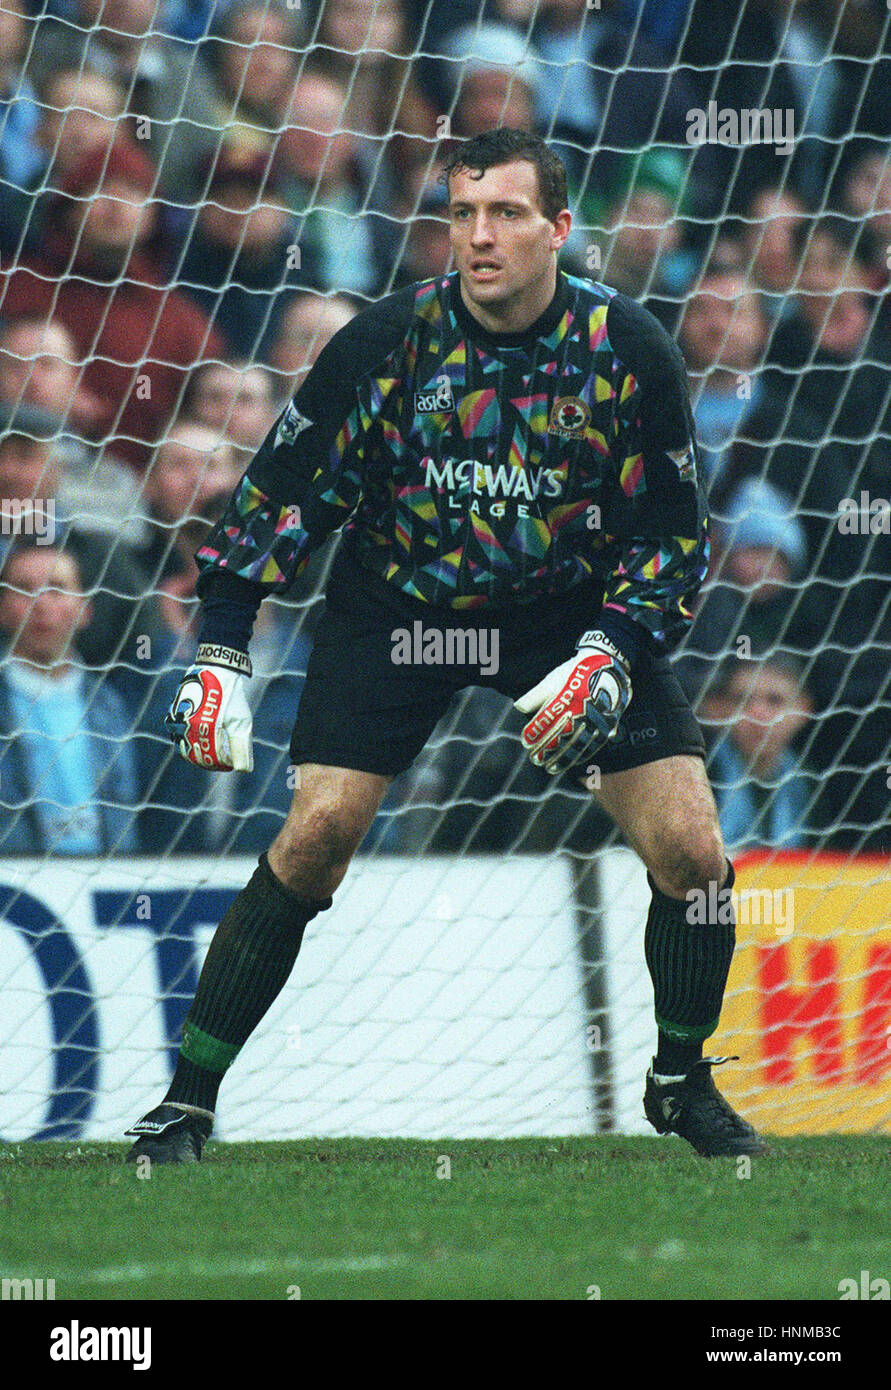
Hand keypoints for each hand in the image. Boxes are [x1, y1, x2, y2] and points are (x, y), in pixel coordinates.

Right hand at [165, 643, 253, 771]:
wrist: (216, 667)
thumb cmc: (231, 695)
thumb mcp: (241, 721)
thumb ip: (241, 747)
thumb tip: (244, 770)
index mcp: (201, 728)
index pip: (207, 759)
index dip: (219, 766)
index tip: (229, 765)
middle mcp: (185, 725)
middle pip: (193, 755)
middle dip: (207, 760)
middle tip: (221, 760)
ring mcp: (177, 718)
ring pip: (183, 745)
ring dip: (196, 750)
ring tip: (211, 749)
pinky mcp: (173, 712)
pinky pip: (176, 733)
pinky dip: (187, 739)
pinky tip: (201, 737)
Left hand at [513, 631, 631, 774]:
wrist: (608, 662)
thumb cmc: (574, 671)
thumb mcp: (552, 679)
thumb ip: (536, 695)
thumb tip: (518, 708)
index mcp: (565, 698)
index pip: (546, 720)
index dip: (534, 733)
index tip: (526, 742)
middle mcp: (580, 710)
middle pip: (561, 736)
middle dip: (546, 750)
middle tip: (535, 760)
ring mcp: (595, 718)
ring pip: (577, 744)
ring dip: (562, 759)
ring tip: (550, 768)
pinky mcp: (607, 723)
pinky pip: (594, 743)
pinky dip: (582, 755)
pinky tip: (572, 763)